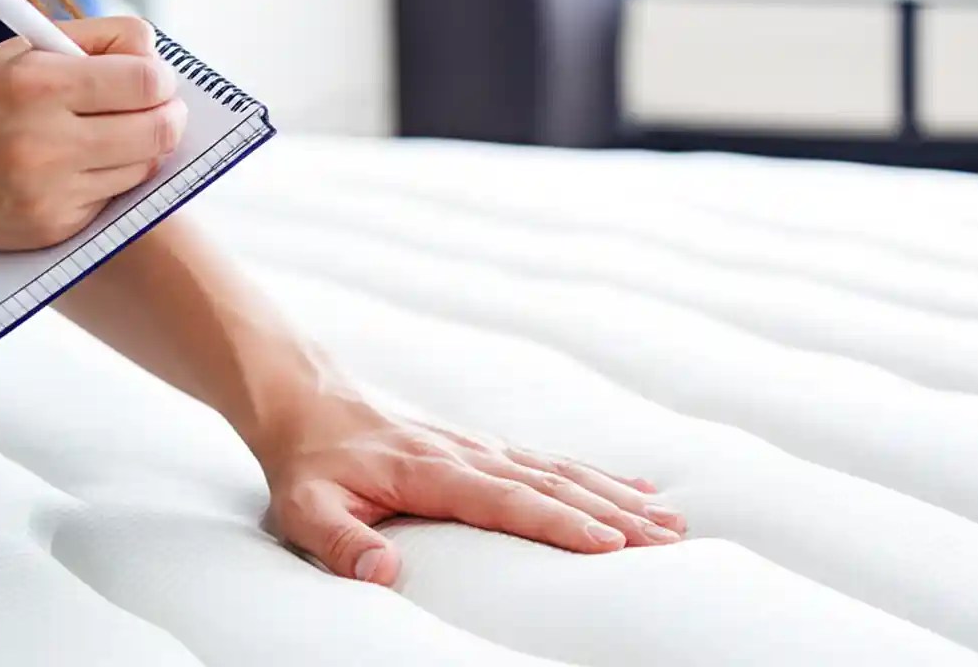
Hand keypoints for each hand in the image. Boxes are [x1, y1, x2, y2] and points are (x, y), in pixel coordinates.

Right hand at [0, 17, 186, 250]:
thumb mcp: (23, 52)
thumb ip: (95, 44)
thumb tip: (157, 60)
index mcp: (36, 84)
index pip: (145, 81)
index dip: (162, 80)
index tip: (157, 82)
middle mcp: (43, 141)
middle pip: (158, 130)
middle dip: (169, 116)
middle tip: (161, 109)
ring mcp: (49, 191)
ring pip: (143, 168)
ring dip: (143, 150)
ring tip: (119, 135)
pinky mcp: (53, 227)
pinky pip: (114, 201)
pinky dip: (112, 182)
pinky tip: (85, 166)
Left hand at [255, 389, 686, 584]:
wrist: (311, 405)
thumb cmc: (311, 465)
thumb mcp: (306, 508)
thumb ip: (341, 542)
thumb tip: (382, 573)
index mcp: (433, 470)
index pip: (509, 500)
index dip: (561, 522)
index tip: (609, 543)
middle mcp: (470, 453)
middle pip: (554, 484)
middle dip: (614, 513)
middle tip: (668, 541)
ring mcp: (483, 447)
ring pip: (564, 470)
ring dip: (619, 495)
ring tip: (671, 521)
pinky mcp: (488, 448)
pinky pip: (553, 461)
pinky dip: (600, 475)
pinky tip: (637, 488)